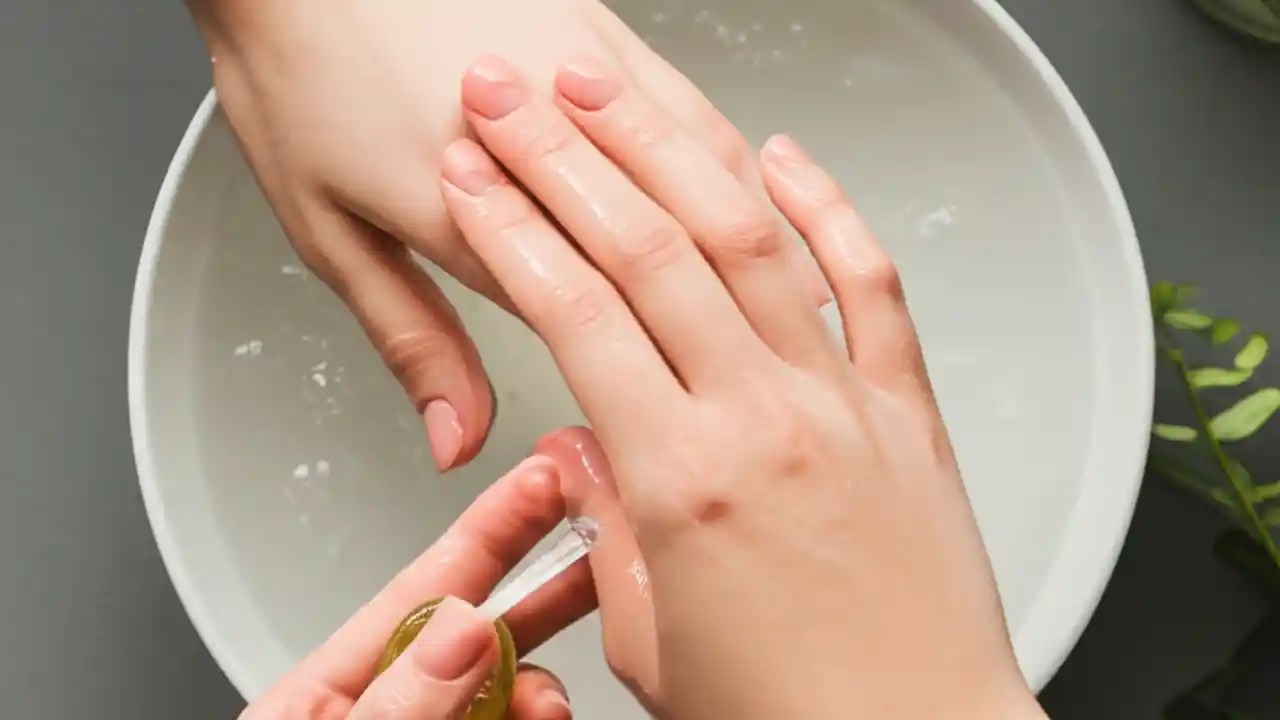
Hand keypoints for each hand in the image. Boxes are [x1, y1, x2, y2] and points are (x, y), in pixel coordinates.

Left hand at [184, 0, 821, 470]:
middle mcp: (548, 150)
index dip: (647, 382)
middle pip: (670, 256)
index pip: (594, 325)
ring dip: (754, 247)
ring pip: (703, 181)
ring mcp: (586, 82)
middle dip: (726, 325)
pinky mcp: (602, 31)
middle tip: (779, 380)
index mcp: (477, 216)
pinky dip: (735, 169)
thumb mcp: (328, 231)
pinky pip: (697, 111)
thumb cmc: (300, 72)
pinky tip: (756, 193)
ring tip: (797, 303)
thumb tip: (456, 436)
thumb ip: (411, 340)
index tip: (687, 422)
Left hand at [240, 456, 591, 719]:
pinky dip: (537, 719)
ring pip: (510, 690)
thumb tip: (464, 629)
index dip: (491, 526)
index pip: (425, 584)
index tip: (543, 475)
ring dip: (540, 689)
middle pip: (483, 630)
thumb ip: (397, 700)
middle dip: (547, 586)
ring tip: (544, 709)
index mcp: (332, 685)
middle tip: (607, 543)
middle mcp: (392, 702)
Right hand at [436, 55, 1049, 719]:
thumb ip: (607, 525)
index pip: (576, 314)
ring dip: (668, 151)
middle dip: (565, 156)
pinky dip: (825, 206)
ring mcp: (843, 403)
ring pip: (749, 239)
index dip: (513, 229)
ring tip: (609, 93)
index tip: (474, 176)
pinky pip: (869, 280)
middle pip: (648, 248)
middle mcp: (766, 421)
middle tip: (513, 97)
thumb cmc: (790, 714)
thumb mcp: (651, 635)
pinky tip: (780, 156)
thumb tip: (583, 454)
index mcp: (686, 482)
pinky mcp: (905, 409)